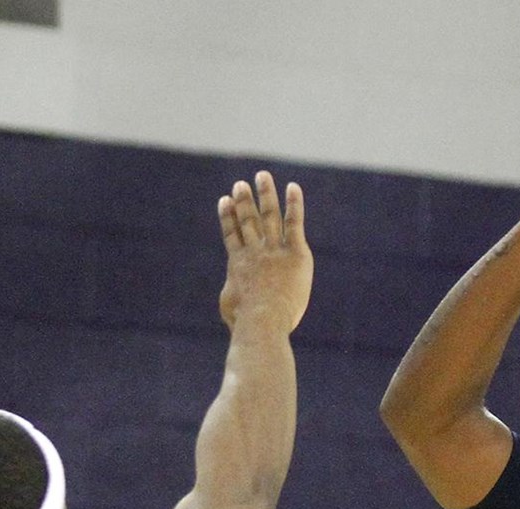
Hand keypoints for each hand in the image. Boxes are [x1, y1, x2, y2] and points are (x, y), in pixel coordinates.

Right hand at [218, 171, 311, 331]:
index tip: (224, 200)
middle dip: (244, 201)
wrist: (262, 319)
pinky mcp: (295, 253)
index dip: (227, 216)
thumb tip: (233, 300)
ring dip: (264, 195)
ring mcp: (274, 250)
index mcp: (237, 264)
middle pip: (248, 220)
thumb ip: (233, 296)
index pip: (232, 235)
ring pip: (268, 216)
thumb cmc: (245, 321)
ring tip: (262, 176)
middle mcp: (254, 252)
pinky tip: (293, 187)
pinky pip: (294, 223)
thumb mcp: (231, 309)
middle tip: (240, 184)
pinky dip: (294, 204)